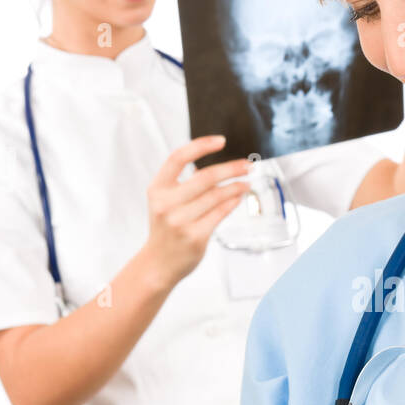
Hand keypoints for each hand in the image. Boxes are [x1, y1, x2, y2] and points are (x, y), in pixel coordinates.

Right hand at [143, 135, 251, 287]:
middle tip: (247, 165)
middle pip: (205, 176)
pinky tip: (238, 197)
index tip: (221, 140)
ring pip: (217, 196)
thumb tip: (218, 167)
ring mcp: (180, 221)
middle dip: (231, 168)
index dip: (201, 145)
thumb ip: (183, 183)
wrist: (158, 263)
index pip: (178, 157)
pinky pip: (220, 213)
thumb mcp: (164, 201)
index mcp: (157, 189)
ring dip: (236, 186)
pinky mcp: (195, 236)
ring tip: (246, 182)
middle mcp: (166, 204)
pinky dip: (233, 202)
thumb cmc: (165, 228)